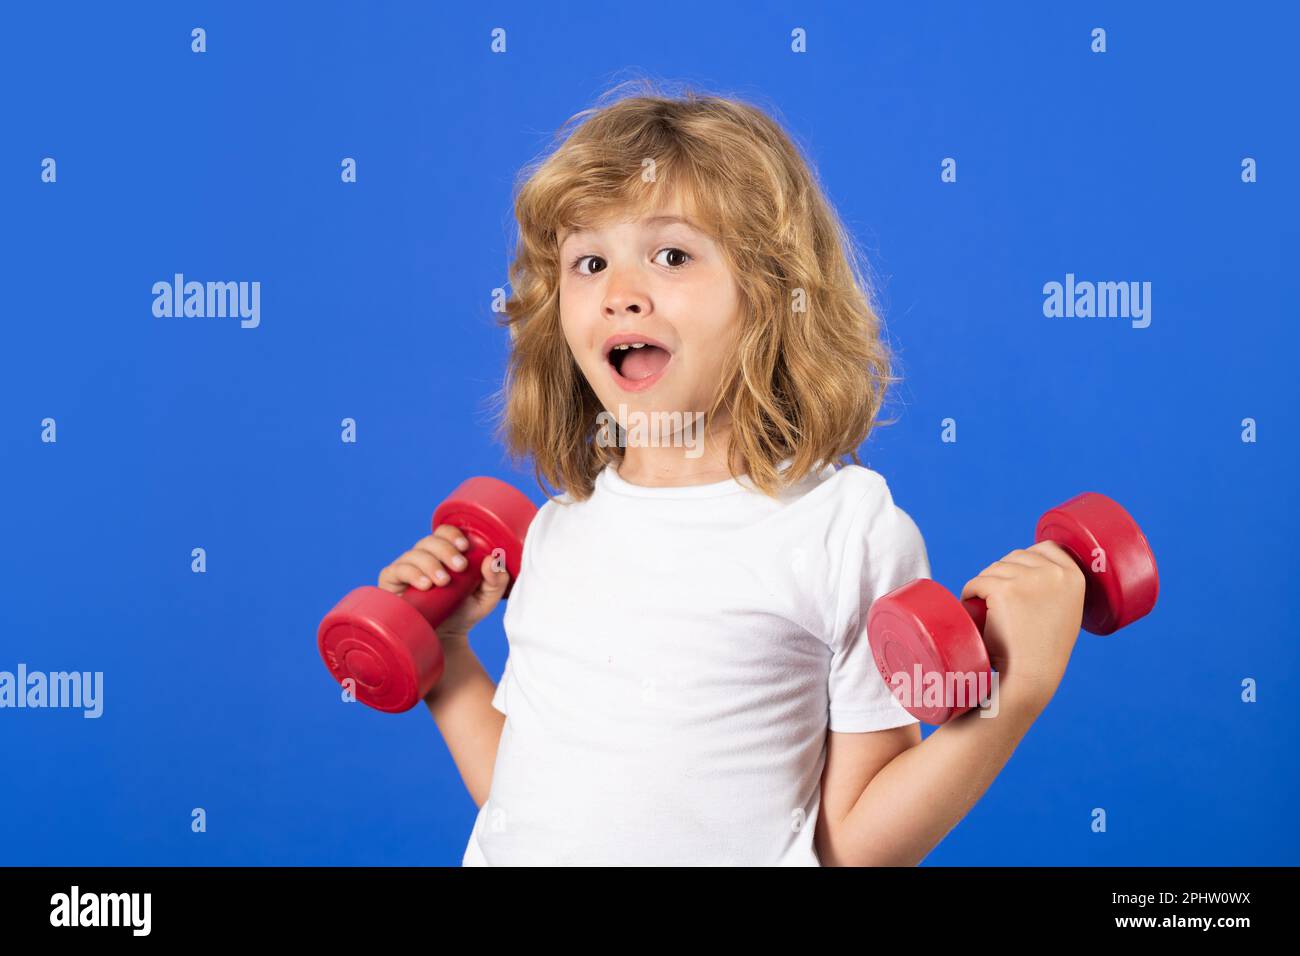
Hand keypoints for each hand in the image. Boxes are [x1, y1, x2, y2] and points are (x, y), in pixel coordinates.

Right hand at [377, 523, 511, 645]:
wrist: (445, 639)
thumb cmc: (464, 613)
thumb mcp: (486, 598)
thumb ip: (496, 580)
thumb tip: (492, 560)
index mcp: (445, 554)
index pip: (444, 532)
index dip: (453, 534)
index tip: (465, 546)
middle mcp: (423, 557)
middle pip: (430, 540)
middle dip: (446, 550)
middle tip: (460, 567)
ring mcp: (406, 569)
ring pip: (414, 554)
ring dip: (431, 564)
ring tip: (443, 581)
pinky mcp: (391, 583)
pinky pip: (396, 570)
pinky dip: (411, 574)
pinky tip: (424, 585)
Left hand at [959, 540, 1085, 713]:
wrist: (1032, 677)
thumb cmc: (1043, 650)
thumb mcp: (1063, 610)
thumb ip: (1055, 585)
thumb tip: (1031, 561)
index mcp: (1075, 577)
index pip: (1046, 548)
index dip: (1025, 561)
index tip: (1017, 581)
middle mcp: (1056, 574)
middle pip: (1016, 557)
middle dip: (1003, 574)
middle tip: (1001, 605)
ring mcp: (1030, 580)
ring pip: (994, 568)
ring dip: (986, 585)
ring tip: (991, 612)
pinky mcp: (1005, 590)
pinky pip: (977, 582)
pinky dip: (970, 594)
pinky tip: (975, 609)